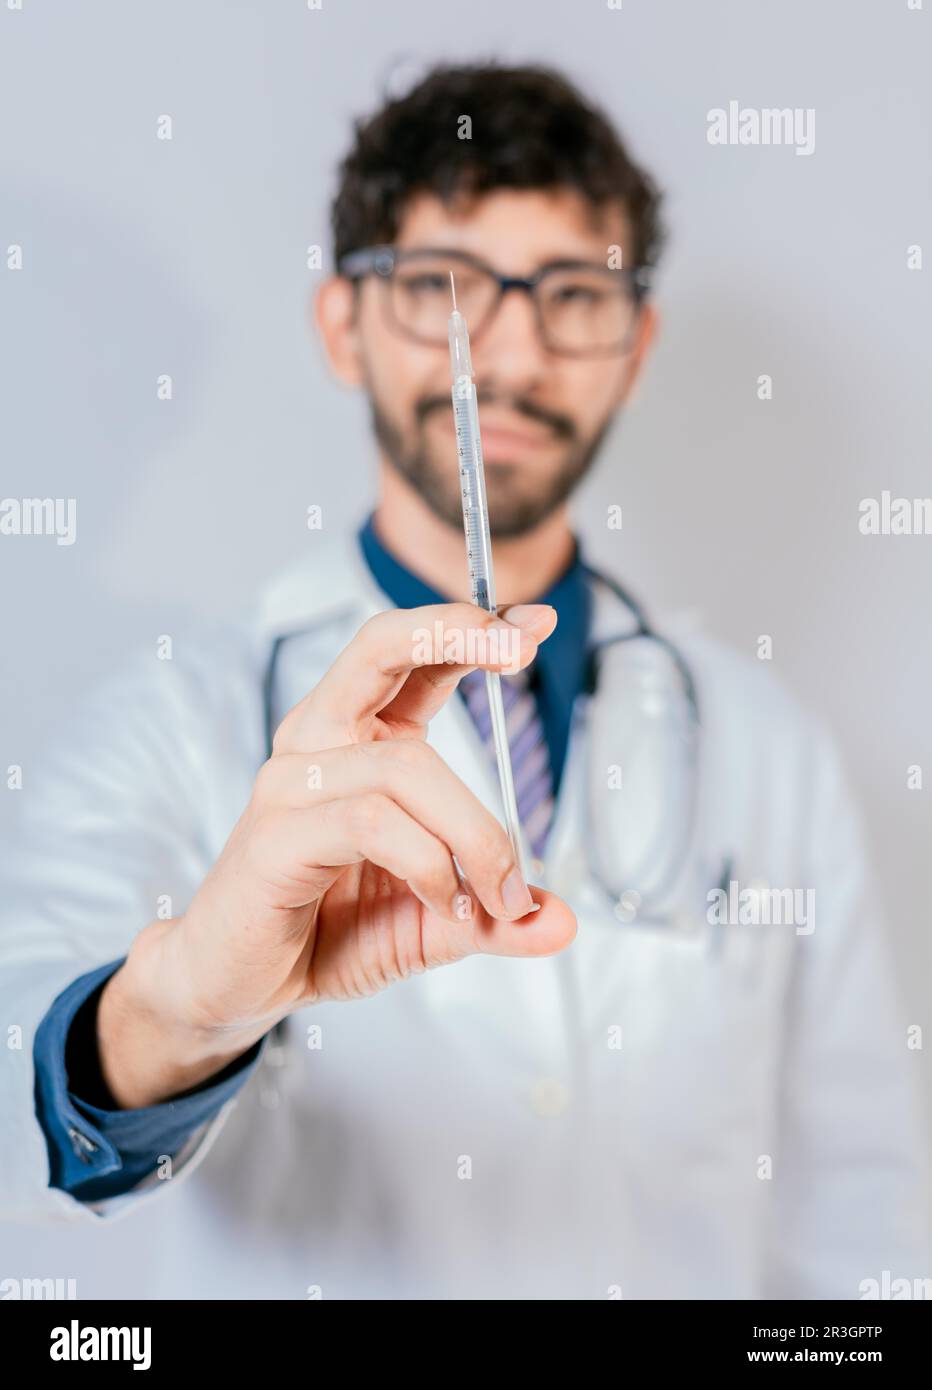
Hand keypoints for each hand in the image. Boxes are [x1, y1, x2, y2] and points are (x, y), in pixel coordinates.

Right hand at [100, 603, 576, 1105]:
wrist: (238, 986)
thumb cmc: (324, 934)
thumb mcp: (433, 923)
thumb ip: (493, 915)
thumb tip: (560, 920)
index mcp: (356, 740)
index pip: (411, 658)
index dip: (471, 629)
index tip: (534, 624)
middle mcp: (319, 742)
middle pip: (380, 648)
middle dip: (457, 633)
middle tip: (522, 648)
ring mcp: (291, 783)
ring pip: (407, 765)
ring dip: (475, 833)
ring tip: (498, 897)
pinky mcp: (275, 833)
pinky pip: (372, 821)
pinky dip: (427, 862)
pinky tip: (443, 902)